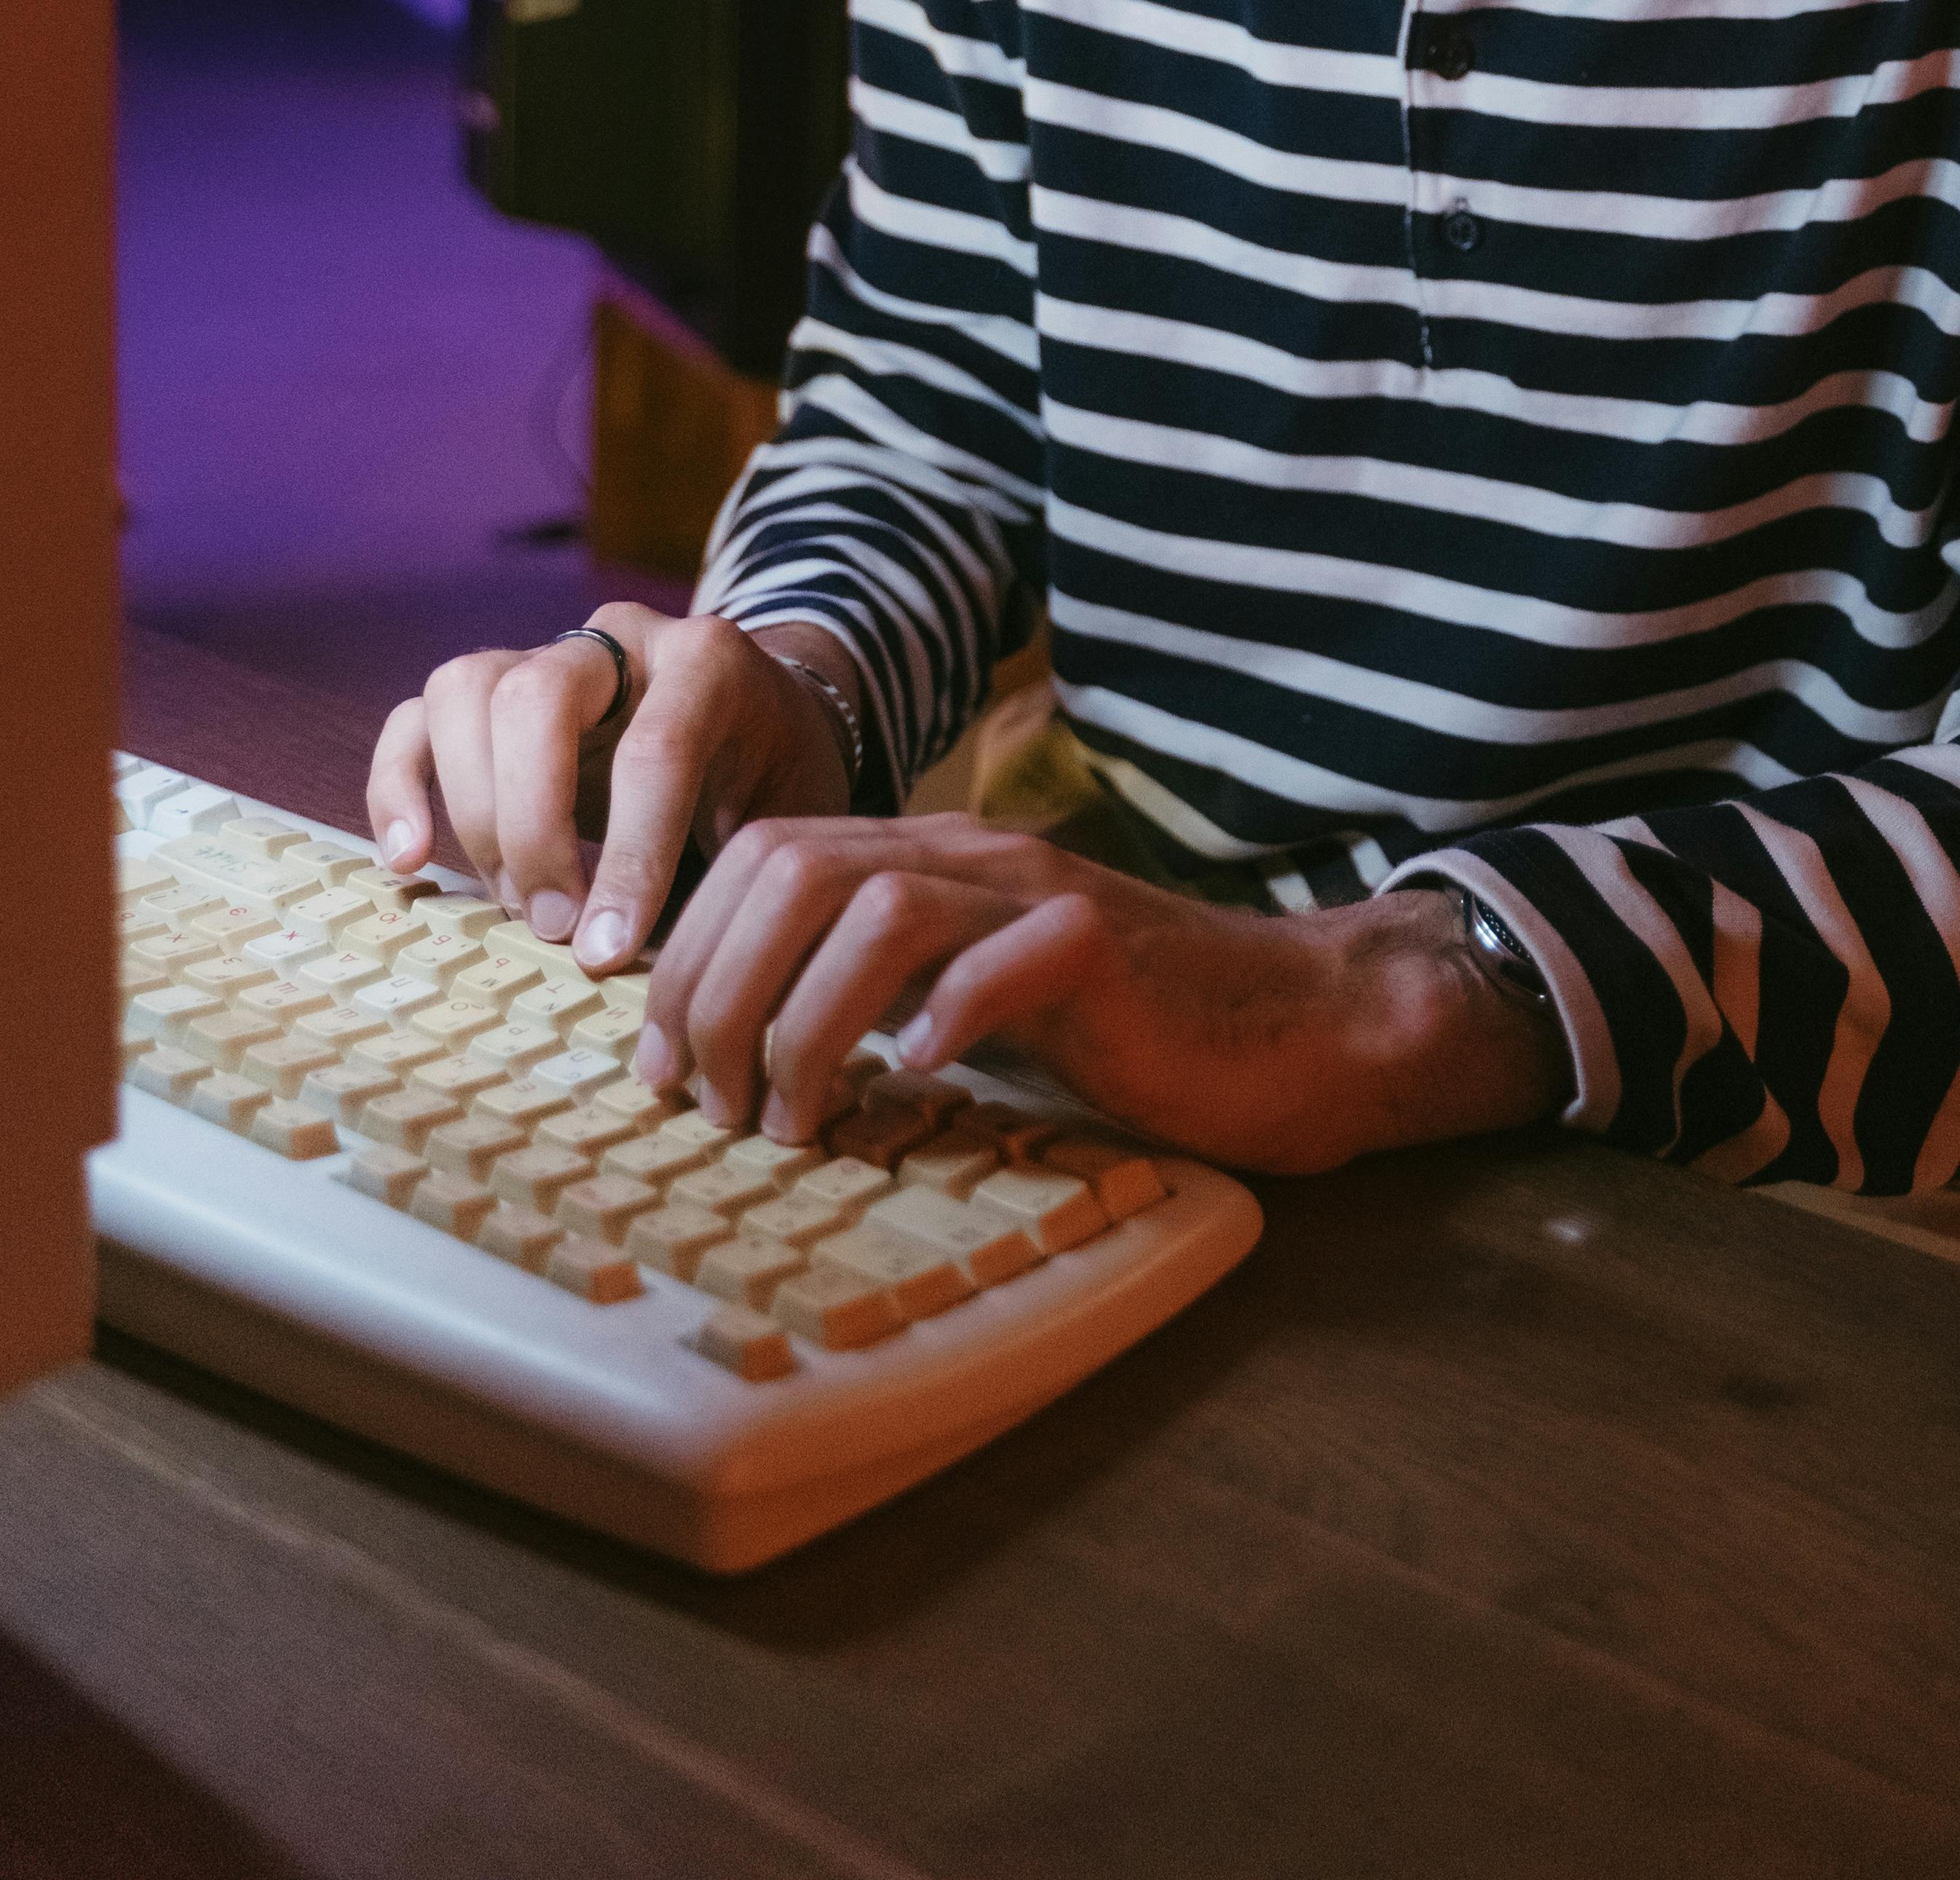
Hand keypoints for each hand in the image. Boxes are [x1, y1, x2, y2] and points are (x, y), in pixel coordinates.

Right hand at [365, 607, 859, 970]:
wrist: (766, 719)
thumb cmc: (774, 780)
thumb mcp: (786, 817)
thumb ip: (736, 871)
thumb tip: (664, 966)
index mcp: (707, 660)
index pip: (655, 748)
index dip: (629, 858)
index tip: (608, 954)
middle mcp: (619, 640)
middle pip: (536, 696)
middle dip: (534, 826)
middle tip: (554, 927)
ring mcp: (546, 655)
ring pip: (465, 690)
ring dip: (474, 810)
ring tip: (512, 902)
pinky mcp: (490, 695)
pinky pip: (416, 719)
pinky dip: (397, 788)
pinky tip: (411, 862)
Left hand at [638, 812, 1573, 1175]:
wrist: (1281, 1027)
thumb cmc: (1118, 1033)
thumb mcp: (966, 1005)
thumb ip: (872, 998)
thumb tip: (736, 1053)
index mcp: (926, 859)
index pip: (762, 857)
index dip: (687, 956)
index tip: (662, 1066)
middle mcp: (970, 856)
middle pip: (792, 871)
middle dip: (717, 991)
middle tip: (708, 1104)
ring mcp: (1036, 892)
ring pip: (872, 906)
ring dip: (802, 1020)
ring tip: (790, 1119)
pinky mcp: (1099, 946)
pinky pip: (999, 961)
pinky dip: (939, 1019)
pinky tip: (918, 1085)